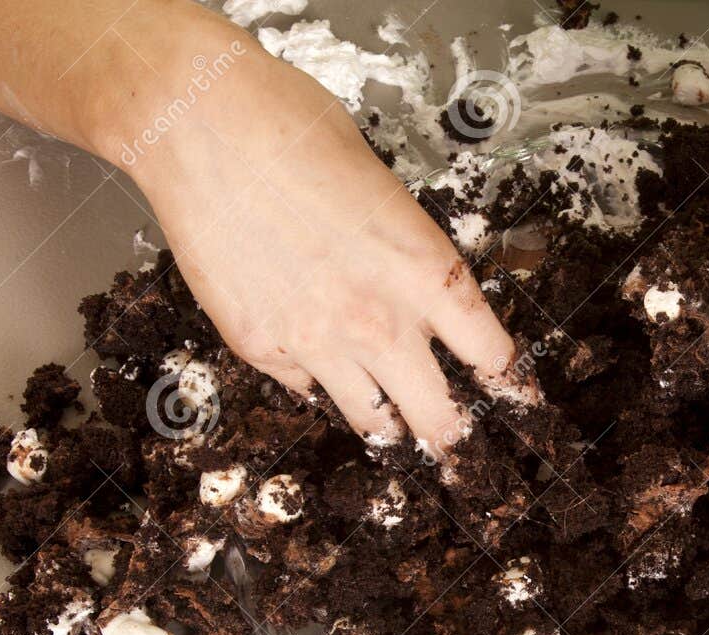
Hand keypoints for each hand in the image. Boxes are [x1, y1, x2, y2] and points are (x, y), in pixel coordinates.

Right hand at [127, 37, 523, 452]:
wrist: (196, 124)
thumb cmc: (291, 127)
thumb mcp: (384, 188)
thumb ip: (407, 254)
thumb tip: (418, 288)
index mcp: (425, 272)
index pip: (490, 356)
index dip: (506, 381)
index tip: (512, 394)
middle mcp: (378, 321)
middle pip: (439, 417)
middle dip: (451, 431)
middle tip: (453, 436)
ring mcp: (316, 343)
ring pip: (372, 420)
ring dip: (385, 418)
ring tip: (390, 417)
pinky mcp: (259, 349)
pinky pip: (304, 388)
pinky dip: (314, 379)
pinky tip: (313, 357)